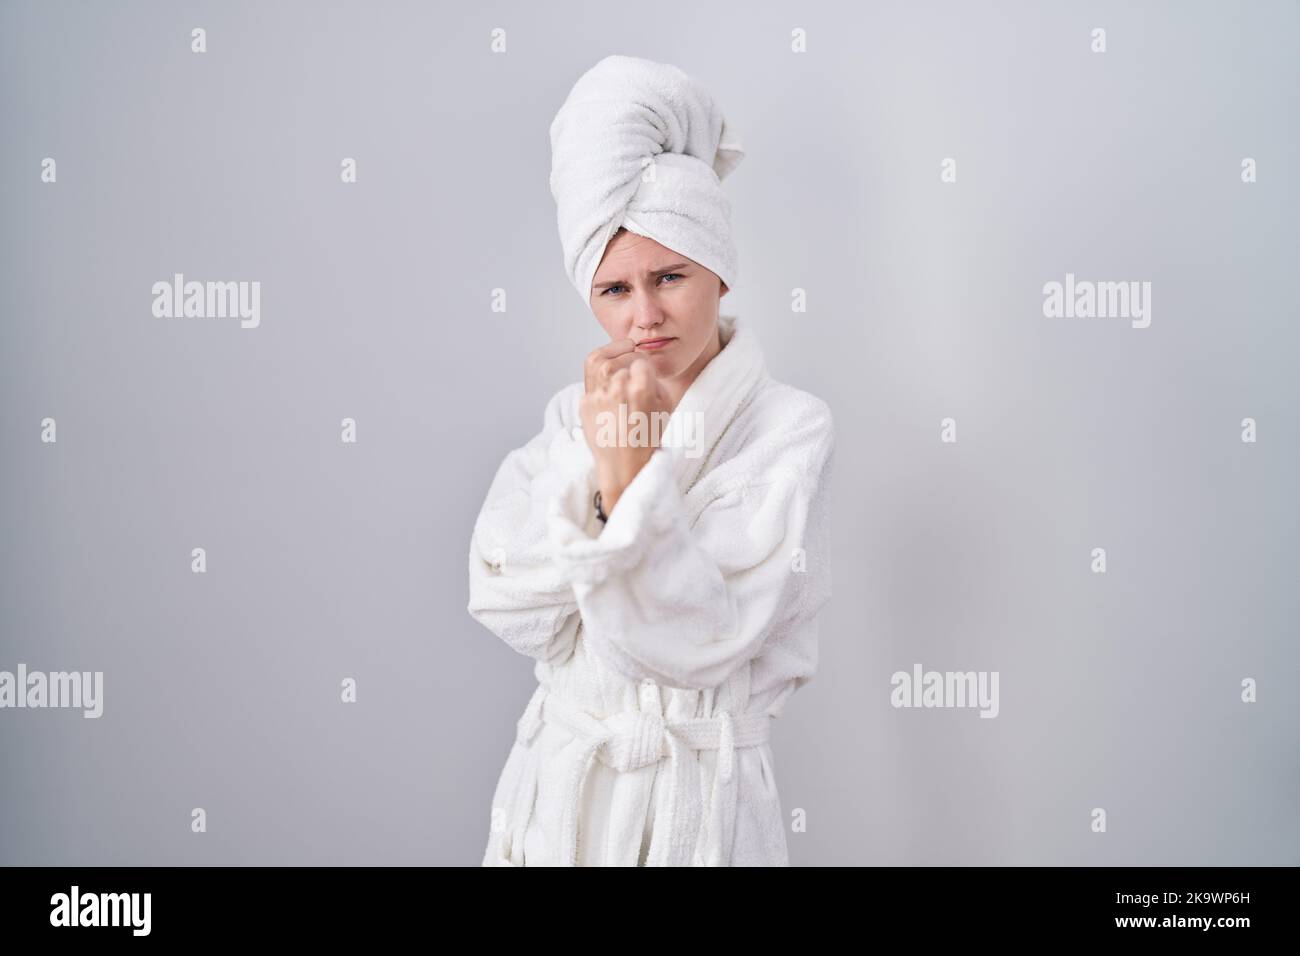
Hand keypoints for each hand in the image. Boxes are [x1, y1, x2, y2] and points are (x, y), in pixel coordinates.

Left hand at [579, 341, 671, 515]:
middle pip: (620, 358)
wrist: (624, 468)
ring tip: (619, 355)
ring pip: (598, 360)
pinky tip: (608, 374)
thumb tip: (643, 366)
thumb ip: (655, 382)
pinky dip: (599, 372)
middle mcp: (616, 390)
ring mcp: (597, 396)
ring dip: (610, 354)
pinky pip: (589, 379)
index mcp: (640, 390)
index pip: (641, 360)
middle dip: (628, 356)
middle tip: (633, 359)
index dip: (645, 362)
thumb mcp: (665, 409)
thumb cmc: (648, 441)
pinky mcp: (584, 404)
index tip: (646, 366)